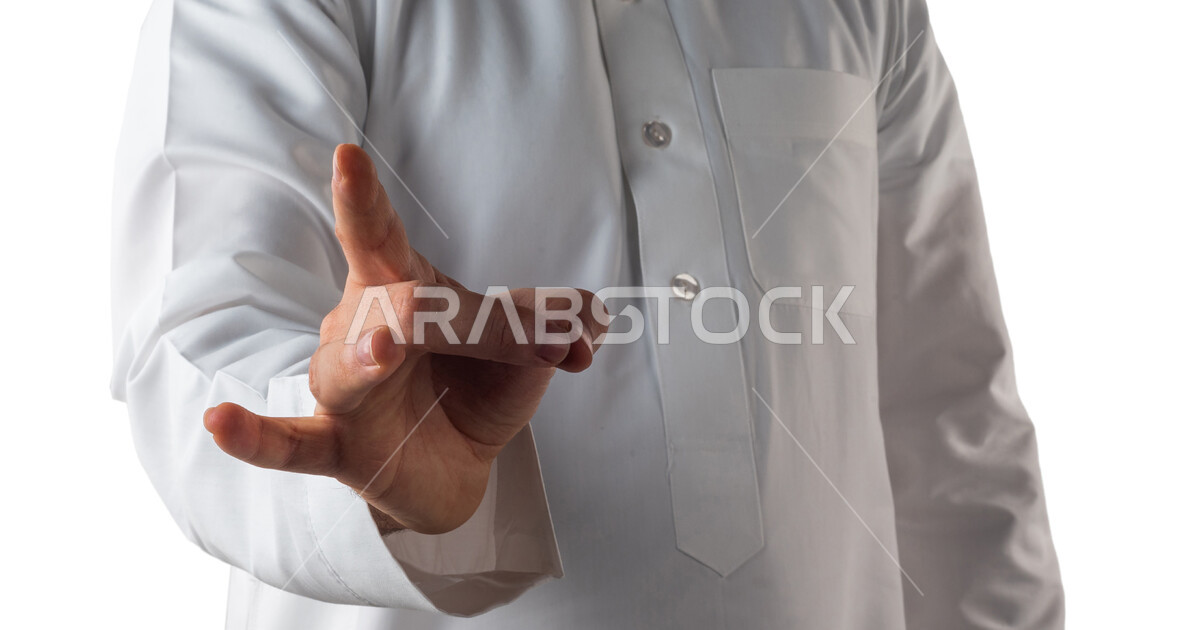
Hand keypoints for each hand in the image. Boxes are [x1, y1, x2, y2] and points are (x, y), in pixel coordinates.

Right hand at [204, 144, 606, 533]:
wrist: (454, 463)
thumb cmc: (474, 385)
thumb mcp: (527, 351)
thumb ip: (558, 327)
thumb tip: (584, 333)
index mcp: (401, 288)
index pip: (377, 236)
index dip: (362, 198)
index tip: (347, 156)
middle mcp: (359, 328)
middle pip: (395, 306)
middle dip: (465, 319)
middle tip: (541, 338)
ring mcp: (343, 388)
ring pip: (350, 366)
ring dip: (370, 357)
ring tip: (385, 346)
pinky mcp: (336, 447)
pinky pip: (286, 444)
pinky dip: (255, 436)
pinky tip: (220, 421)